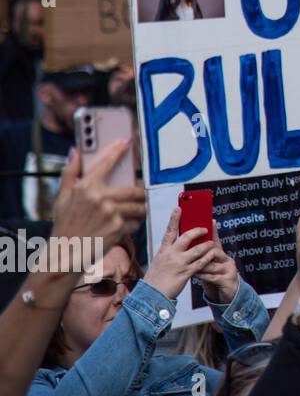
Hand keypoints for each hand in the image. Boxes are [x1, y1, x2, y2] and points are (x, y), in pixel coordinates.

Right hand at [49, 143, 145, 265]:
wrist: (66, 254)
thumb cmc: (65, 224)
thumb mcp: (62, 198)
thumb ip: (70, 173)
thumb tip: (74, 151)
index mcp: (85, 187)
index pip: (106, 163)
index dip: (118, 150)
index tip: (127, 142)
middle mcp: (99, 197)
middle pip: (134, 188)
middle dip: (141, 192)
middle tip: (142, 193)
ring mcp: (111, 213)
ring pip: (139, 205)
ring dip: (141, 208)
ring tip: (136, 211)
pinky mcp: (119, 227)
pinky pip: (135, 221)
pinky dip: (134, 223)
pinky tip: (125, 226)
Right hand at [144, 208, 216, 299]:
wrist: (152, 296)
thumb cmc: (156, 278)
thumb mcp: (160, 261)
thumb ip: (170, 252)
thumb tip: (182, 244)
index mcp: (163, 251)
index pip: (169, 231)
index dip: (174, 219)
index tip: (179, 208)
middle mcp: (171, 255)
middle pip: (187, 237)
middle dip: (198, 231)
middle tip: (205, 228)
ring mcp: (179, 263)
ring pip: (197, 250)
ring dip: (207, 245)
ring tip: (212, 243)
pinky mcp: (186, 273)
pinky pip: (201, 262)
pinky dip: (208, 257)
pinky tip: (213, 254)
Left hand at [195, 221, 239, 303]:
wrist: (228, 295)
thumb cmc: (215, 278)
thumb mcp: (209, 266)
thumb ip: (203, 257)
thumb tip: (189, 244)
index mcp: (221, 255)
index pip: (216, 240)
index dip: (213, 230)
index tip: (210, 220)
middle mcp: (227, 259)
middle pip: (214, 250)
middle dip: (202, 250)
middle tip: (191, 250)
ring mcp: (229, 269)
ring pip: (212, 264)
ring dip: (200, 265)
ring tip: (190, 266)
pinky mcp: (228, 280)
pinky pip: (213, 276)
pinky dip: (203, 276)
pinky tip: (196, 276)